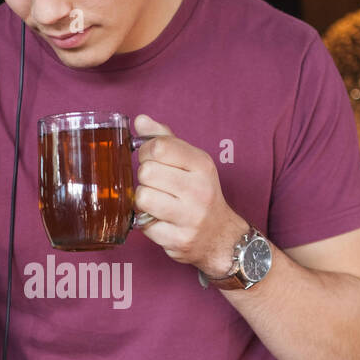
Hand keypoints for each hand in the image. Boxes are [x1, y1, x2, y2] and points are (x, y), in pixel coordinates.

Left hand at [132, 114, 245, 277]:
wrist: (219, 235)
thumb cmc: (199, 193)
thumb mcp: (190, 161)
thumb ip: (164, 139)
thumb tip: (140, 120)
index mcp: (202, 164)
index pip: (159, 147)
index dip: (146, 152)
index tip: (151, 160)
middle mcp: (199, 190)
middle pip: (146, 172)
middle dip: (144, 178)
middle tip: (155, 184)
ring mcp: (190, 217)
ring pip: (142, 198)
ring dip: (143, 200)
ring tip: (156, 202)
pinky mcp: (178, 240)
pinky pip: (144, 225)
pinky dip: (146, 223)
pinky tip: (160, 221)